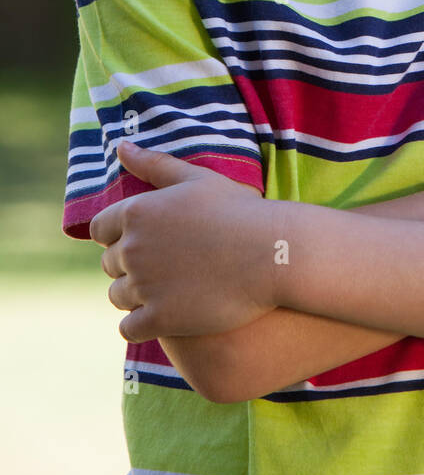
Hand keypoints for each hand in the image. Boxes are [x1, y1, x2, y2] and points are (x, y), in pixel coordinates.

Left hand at [89, 140, 278, 341]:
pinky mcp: (160, 318)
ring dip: (135, 295)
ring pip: (117, 297)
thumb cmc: (238, 211)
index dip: (119, 235)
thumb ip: (153, 164)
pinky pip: (129, 329)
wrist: (273, 254)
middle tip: (166, 265)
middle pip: (109, 264)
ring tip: (169, 289)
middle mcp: (133, 249)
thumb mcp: (196, 178)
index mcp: (136, 212)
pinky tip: (166, 316)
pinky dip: (142, 324)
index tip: (147, 240)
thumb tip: (121, 145)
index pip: (100, 230)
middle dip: (130, 265)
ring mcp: (145, 286)